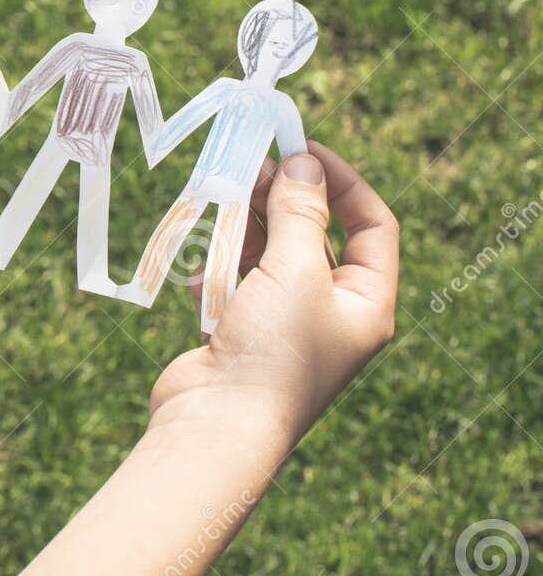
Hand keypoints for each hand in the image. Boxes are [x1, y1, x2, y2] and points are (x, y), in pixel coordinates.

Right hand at [147, 141, 398, 448]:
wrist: (218, 426)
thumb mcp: (296, 270)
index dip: (342, 182)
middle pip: (315, 235)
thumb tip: (301, 163)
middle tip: (248, 165)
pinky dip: (218, 269)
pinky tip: (202, 272)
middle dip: (282, 199)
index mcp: (366, 304)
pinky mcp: (241, 333)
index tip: (302, 149)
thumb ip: (300, 212)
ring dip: (244, 228)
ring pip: (269, 255)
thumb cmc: (273, 351)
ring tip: (218, 200)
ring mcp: (283, 325)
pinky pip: (235, 283)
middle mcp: (331, 314)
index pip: (372, 226)